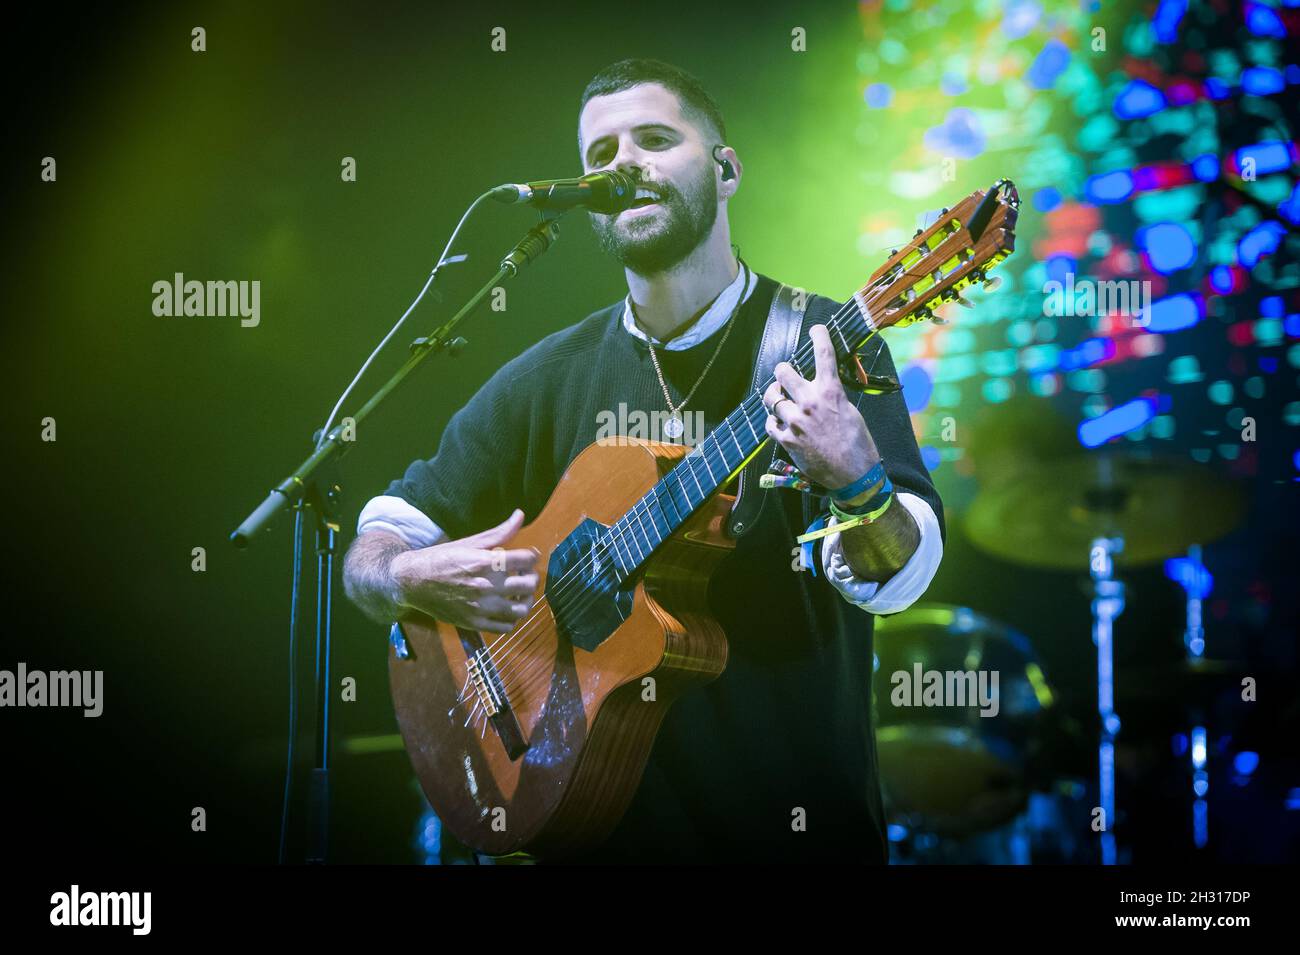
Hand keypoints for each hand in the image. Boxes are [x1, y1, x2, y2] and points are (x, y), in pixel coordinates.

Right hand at [391, 508, 539, 633]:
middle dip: (532, 576)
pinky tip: (507, 608)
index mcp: (487, 562)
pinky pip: (506, 627)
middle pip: (530, 584)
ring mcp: (481, 607)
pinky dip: (512, 618)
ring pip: (522, 609)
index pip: (528, 559)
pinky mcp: (475, 623)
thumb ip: (500, 532)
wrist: (413, 581)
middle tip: (525, 574)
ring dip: (526, 599)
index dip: (532, 556)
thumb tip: (520, 515)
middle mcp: (487, 586)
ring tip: (519, 593)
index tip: (528, 556)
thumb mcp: (470, 542)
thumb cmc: (442, 558)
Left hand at [763, 324, 879, 490]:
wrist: (854, 476)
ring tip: (779, 399)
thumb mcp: (851, 412)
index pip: (824, 355)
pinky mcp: (786, 440)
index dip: (819, 336)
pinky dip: (773, 422)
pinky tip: (780, 423)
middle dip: (782, 371)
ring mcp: (795, 422)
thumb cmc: (858, 444)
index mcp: (831, 392)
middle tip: (785, 375)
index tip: (816, 329)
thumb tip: (824, 388)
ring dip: (775, 396)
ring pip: (771, 397)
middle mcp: (810, 403)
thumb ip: (833, 396)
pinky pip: (769, 423)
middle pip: (783, 371)